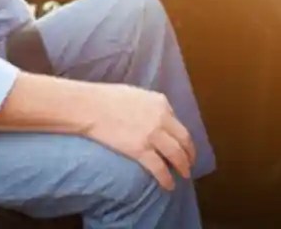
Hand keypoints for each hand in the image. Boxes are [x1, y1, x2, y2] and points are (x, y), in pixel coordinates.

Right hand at [79, 83, 195, 190]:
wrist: (90, 107)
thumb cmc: (106, 98)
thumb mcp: (136, 95)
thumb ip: (150, 106)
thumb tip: (155, 116)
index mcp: (161, 103)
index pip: (179, 124)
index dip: (183, 138)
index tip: (183, 145)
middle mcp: (161, 119)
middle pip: (183, 140)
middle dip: (189, 154)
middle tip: (190, 163)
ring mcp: (152, 135)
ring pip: (176, 155)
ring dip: (183, 167)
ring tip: (184, 175)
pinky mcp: (141, 150)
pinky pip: (160, 168)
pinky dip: (166, 179)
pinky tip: (169, 185)